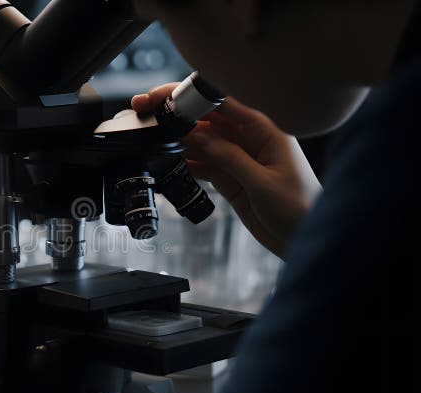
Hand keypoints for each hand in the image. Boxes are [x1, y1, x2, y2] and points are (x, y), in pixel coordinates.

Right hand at [132, 85, 321, 257]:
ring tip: (150, 136)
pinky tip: (167, 162)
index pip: (223, 103)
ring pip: (200, 140)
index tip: (166, 96)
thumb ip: (230, 157)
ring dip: (176, 138)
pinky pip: (202, 163)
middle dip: (177, 113)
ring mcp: (238, 158)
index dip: (192, 96)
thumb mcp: (263, 182)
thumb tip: (197, 136)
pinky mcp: (230, 178)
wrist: (304, 239)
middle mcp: (250, 139)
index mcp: (266, 130)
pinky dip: (185, 162)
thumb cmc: (298, 207)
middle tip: (146, 109)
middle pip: (206, 118)